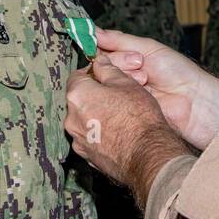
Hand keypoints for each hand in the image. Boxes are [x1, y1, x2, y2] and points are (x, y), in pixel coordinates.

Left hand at [65, 53, 190, 205]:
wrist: (147, 154)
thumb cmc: (138, 117)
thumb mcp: (126, 84)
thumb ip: (108, 69)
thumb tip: (100, 61)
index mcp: (77, 95)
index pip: (76, 77)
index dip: (92, 74)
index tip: (105, 76)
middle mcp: (71, 119)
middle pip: (79, 100)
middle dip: (94, 96)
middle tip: (116, 96)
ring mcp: (78, 140)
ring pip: (84, 120)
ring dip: (96, 115)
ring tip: (119, 116)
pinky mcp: (87, 156)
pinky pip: (90, 138)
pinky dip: (99, 134)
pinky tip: (118, 134)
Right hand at [94, 28, 218, 149]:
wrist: (194, 101)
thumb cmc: (178, 72)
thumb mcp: (149, 48)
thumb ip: (119, 40)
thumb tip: (95, 31)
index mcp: (126, 60)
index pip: (101, 53)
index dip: (101, 50)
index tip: (100, 48)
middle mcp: (122, 77)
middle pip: (101, 68)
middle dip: (121, 63)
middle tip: (140, 64)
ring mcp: (123, 95)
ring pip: (107, 83)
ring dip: (126, 77)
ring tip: (146, 79)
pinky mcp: (125, 112)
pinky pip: (113, 101)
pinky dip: (125, 93)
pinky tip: (141, 89)